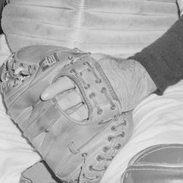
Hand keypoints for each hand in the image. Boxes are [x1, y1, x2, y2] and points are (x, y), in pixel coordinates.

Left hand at [40, 56, 155, 114]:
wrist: (137, 77)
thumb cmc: (116, 67)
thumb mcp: (100, 59)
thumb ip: (84, 60)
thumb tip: (70, 57)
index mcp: (88, 73)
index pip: (67, 80)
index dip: (55, 88)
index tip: (44, 95)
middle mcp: (91, 87)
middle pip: (69, 98)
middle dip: (57, 105)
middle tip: (45, 112)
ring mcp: (99, 100)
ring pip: (78, 110)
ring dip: (66, 115)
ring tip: (55, 121)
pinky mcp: (106, 110)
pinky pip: (90, 118)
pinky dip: (81, 121)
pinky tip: (72, 125)